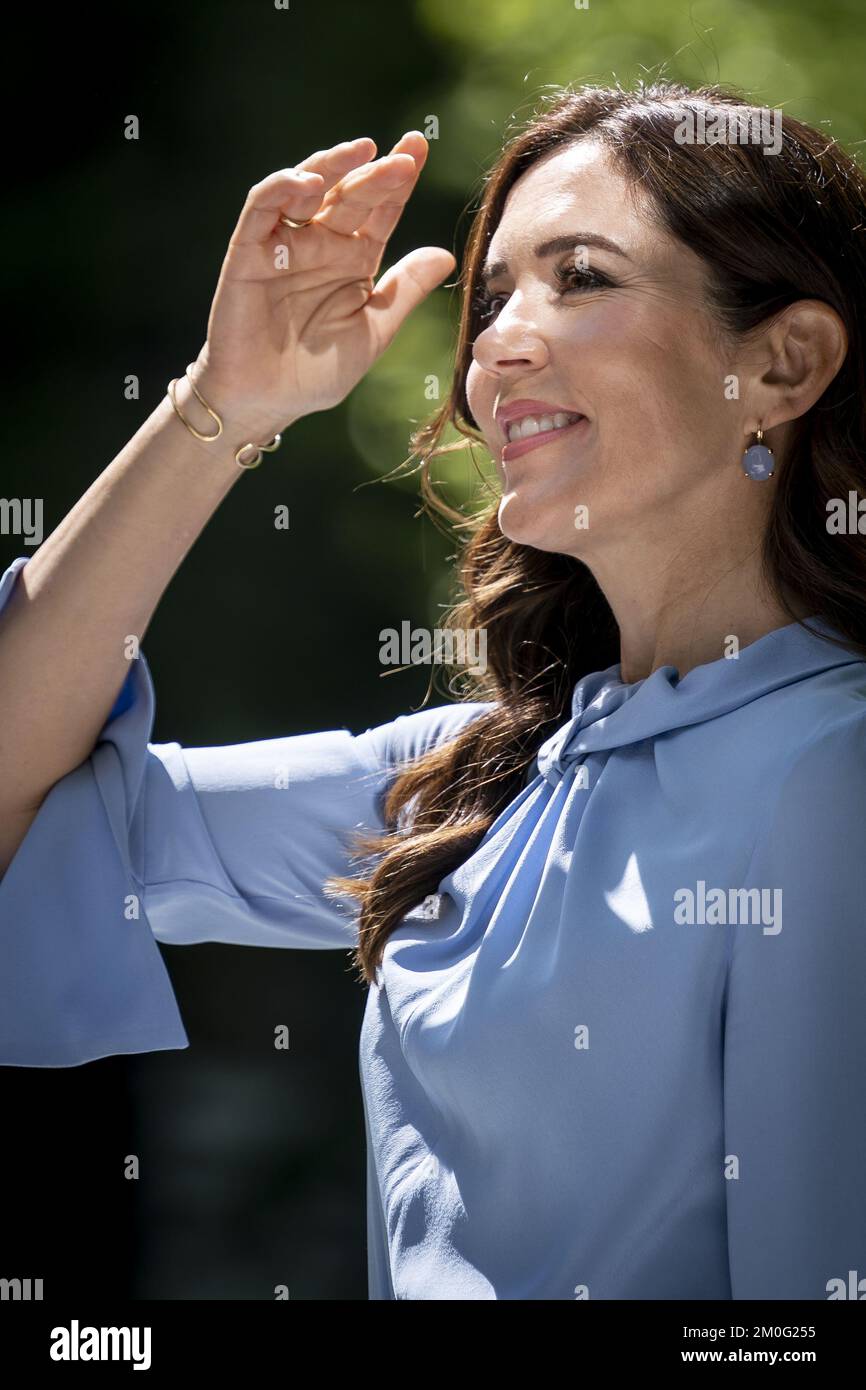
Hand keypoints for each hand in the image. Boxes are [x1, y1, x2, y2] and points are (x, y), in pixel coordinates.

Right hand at [189, 132, 455, 434]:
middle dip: (376, 173)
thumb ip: (404, 292)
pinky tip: (309, 183)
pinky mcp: (248, 253)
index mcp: (353, 260)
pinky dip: (282, 189)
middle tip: (403, 159)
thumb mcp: (373, 332)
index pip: (380, 211)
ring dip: (331, 167)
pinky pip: (262, 210)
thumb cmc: (316, 373)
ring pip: (306, 190)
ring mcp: (284, 246)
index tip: (417, 150)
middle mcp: (320, 246)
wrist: (267, 403)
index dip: (398, 181)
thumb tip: (446, 256)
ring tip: (360, 153)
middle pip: (350, 196)